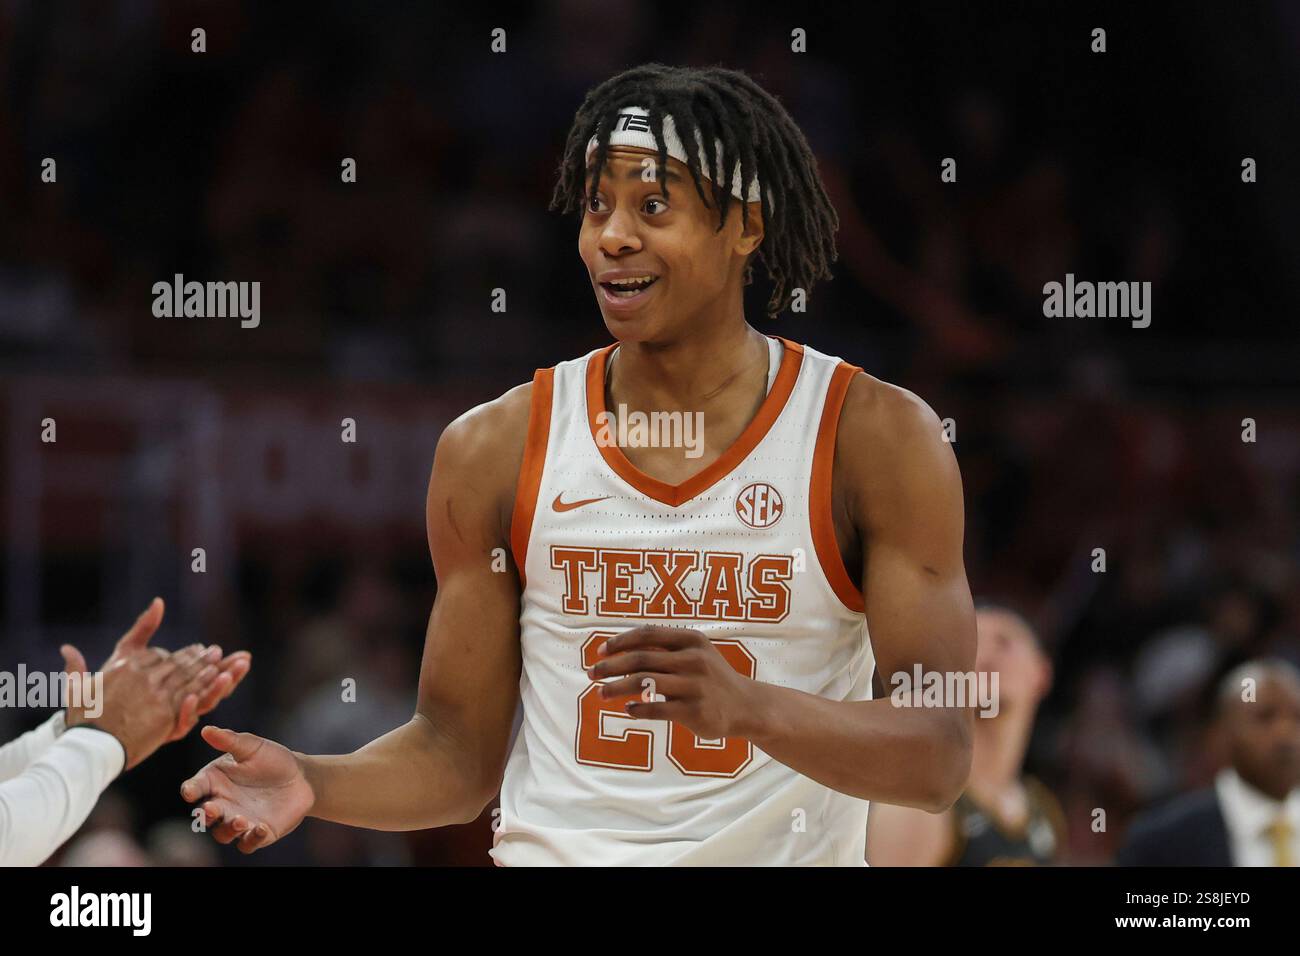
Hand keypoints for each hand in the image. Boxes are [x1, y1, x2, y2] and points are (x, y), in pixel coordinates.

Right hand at [65, 644, 224, 768]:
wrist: (90, 747)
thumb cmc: (81, 720)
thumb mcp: (77, 688)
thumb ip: (76, 666)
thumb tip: (66, 648)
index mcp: (124, 665)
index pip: (155, 654)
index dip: (171, 654)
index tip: (183, 652)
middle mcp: (142, 674)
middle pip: (175, 661)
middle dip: (194, 655)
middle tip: (210, 651)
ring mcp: (156, 691)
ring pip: (186, 673)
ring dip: (205, 664)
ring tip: (218, 658)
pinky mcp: (166, 710)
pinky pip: (192, 692)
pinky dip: (206, 682)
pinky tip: (217, 675)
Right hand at [180, 726, 315, 853]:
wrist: (302, 778)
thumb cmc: (272, 759)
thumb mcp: (252, 747)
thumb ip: (229, 740)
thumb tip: (206, 730)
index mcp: (215, 781)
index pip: (195, 788)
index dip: (190, 790)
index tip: (191, 791)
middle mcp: (223, 804)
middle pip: (205, 816)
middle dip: (206, 815)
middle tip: (212, 809)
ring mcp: (238, 820)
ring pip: (223, 833)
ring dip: (228, 829)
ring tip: (240, 819)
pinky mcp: (257, 833)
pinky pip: (247, 843)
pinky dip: (251, 839)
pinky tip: (260, 828)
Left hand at [587, 626, 757, 739]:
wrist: (745, 706)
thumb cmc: (710, 676)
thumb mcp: (695, 652)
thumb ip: (664, 648)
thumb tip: (618, 649)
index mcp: (691, 640)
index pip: (647, 635)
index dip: (620, 641)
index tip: (600, 650)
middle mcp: (693, 659)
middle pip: (640, 659)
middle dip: (611, 665)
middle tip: (592, 673)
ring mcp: (695, 686)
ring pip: (644, 683)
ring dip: (617, 688)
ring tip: (601, 693)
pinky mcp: (694, 711)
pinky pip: (657, 709)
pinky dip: (638, 709)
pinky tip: (628, 710)